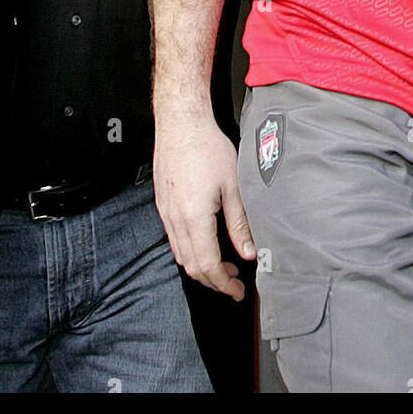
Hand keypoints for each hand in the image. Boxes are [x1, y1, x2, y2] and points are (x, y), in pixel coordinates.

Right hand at [153, 112, 255, 299]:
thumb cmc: (206, 146)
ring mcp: (166, 212)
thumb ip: (240, 223)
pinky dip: (190, 250)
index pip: (207, 265)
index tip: (237, 291)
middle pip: (191, 266)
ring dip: (201, 266)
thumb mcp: (233, 186)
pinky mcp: (163, 203)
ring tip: (224, 265)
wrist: (181, 122)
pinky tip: (206, 242)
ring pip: (180, 254)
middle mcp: (175, 219)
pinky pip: (173, 238)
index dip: (224, 284)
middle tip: (234, 284)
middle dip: (213, 281)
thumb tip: (249, 252)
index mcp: (194, 217)